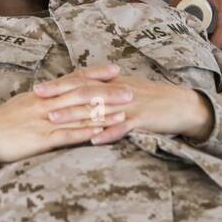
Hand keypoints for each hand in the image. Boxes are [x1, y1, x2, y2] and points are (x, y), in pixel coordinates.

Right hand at [0, 64, 131, 164]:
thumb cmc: (2, 122)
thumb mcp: (23, 105)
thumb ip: (44, 101)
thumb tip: (59, 97)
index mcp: (43, 95)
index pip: (73, 79)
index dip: (95, 74)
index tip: (115, 69)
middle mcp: (47, 104)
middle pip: (82, 94)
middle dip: (108, 92)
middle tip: (130, 91)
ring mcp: (45, 121)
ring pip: (79, 113)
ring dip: (103, 112)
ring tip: (125, 111)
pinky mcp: (41, 140)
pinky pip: (67, 135)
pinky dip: (86, 133)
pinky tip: (102, 134)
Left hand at [36, 67, 213, 144]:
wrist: (183, 105)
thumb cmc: (154, 100)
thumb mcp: (128, 91)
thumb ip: (106, 92)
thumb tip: (83, 94)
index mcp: (114, 84)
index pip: (83, 81)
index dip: (60, 84)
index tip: (38, 88)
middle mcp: (119, 91)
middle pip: (86, 91)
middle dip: (60, 96)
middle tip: (38, 100)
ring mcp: (131, 105)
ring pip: (100, 109)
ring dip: (76, 115)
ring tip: (55, 121)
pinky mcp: (144, 119)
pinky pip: (124, 126)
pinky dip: (109, 133)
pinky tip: (94, 140)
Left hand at [172, 0, 221, 49]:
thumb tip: (173, 0)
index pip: (214, 47)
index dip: (199, 46)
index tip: (188, 40)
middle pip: (218, 44)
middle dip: (202, 38)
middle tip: (188, 30)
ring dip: (211, 32)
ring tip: (198, 22)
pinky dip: (219, 26)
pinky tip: (210, 16)